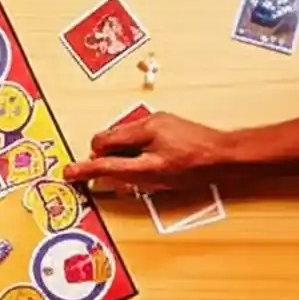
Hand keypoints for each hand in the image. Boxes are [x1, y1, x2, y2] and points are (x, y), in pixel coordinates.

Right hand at [63, 112, 233, 191]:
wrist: (226, 156)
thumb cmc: (196, 166)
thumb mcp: (154, 173)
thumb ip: (120, 170)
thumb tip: (97, 170)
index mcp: (143, 129)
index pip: (103, 144)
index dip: (88, 162)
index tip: (72, 173)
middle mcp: (149, 121)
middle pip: (111, 139)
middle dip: (107, 158)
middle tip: (110, 178)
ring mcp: (159, 123)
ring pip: (126, 140)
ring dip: (123, 156)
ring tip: (138, 174)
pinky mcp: (168, 128)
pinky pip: (141, 139)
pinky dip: (137, 152)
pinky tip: (151, 166)